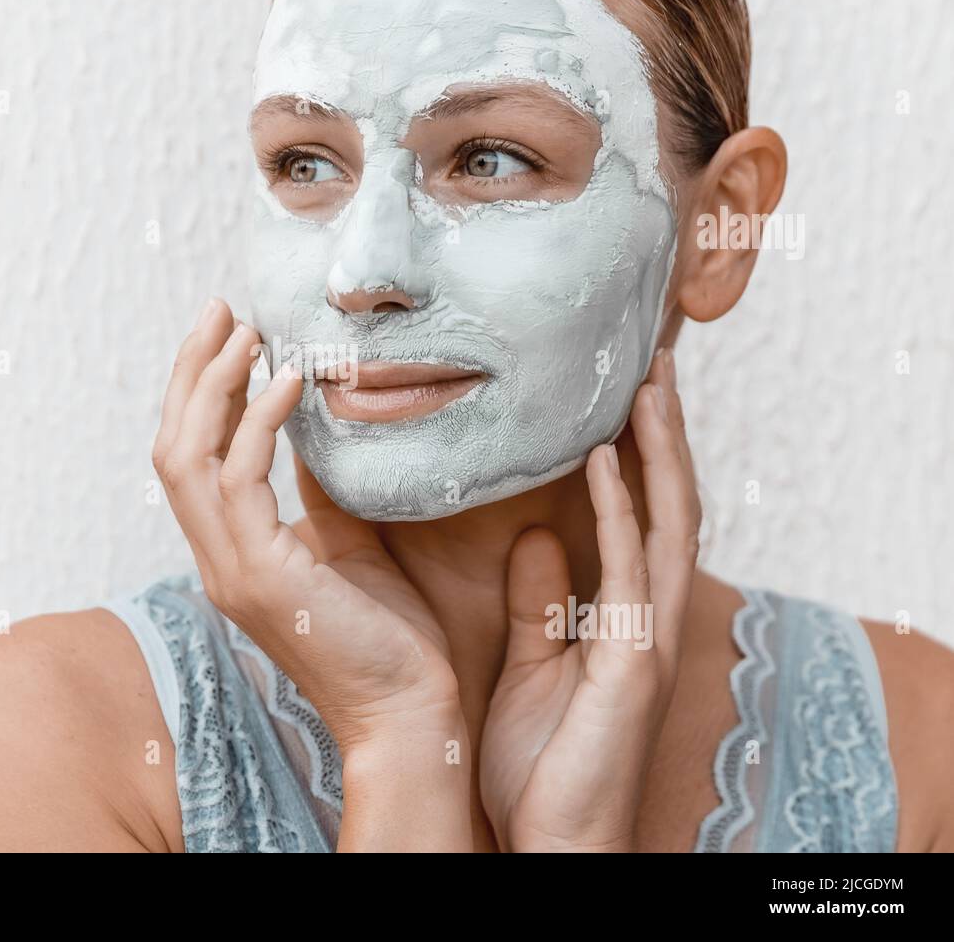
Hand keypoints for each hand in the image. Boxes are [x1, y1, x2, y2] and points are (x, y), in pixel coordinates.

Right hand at [151, 299, 463, 757]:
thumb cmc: (387, 634)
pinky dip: (258, 423)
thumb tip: (311, 428)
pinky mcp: (262, 577)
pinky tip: (290, 382)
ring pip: (187, 459)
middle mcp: (217, 559)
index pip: (192, 458)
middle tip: (220, 309)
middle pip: (172, 447)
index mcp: (233, 552)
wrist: (410, 713)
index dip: (201, 393)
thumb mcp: (346, 543)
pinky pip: (239, 482)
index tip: (229, 335)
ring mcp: (231, 570)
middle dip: (191, 372)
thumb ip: (315, 491)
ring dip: (213, 385)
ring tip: (246, 329)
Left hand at [478, 349, 700, 851]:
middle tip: (652, 362)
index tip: (623, 392)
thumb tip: (538, 535)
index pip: (642, 516)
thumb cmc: (543, 764)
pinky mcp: (633, 662)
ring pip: (670, 523)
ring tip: (646, 383)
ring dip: (659, 451)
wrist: (551, 843)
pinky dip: (623, 511)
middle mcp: (647, 616)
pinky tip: (605, 460)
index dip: (641, 454)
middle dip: (664, 434)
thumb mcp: (536, 662)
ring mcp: (647, 637)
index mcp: (623, 615)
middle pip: (670, 504)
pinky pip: (630, 571)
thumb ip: (544, 601)